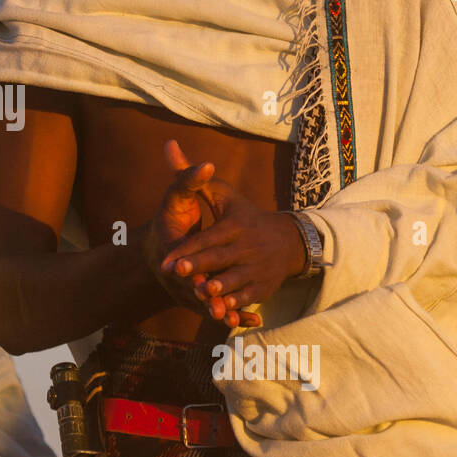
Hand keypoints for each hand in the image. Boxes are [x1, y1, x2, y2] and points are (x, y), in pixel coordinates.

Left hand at [149, 141, 306, 326]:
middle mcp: (246, 247)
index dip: (188, 250)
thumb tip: (168, 146)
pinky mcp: (264, 286)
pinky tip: (223, 310)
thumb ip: (192, 177)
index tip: (169, 261)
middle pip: (219, 259)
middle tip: (179, 275)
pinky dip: (238, 304)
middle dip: (200, 267)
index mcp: (235, 225)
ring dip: (220, 288)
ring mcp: (257, 267)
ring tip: (204, 293)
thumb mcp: (223, 193)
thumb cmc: (245, 215)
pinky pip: (250, 296)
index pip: (208, 238)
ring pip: (236, 280)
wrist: (287, 239)